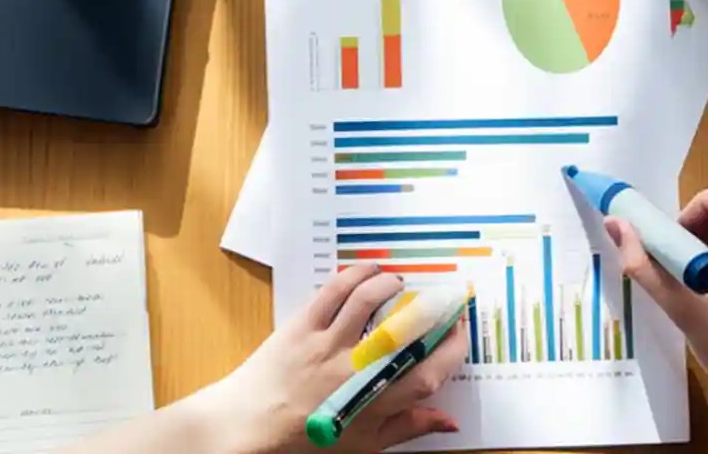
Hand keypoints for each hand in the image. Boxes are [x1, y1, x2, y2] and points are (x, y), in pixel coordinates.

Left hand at [191, 263, 468, 453]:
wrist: (248, 428)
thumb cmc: (305, 442)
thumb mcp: (364, 445)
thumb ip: (409, 427)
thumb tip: (449, 421)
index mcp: (373, 404)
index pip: (427, 373)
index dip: (451, 349)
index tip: (458, 332)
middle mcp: (354, 371)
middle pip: (405, 332)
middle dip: (432, 309)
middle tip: (442, 299)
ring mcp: (327, 345)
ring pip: (370, 300)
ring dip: (392, 285)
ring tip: (400, 284)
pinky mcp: (302, 326)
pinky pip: (335, 291)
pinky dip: (358, 274)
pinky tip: (371, 271)